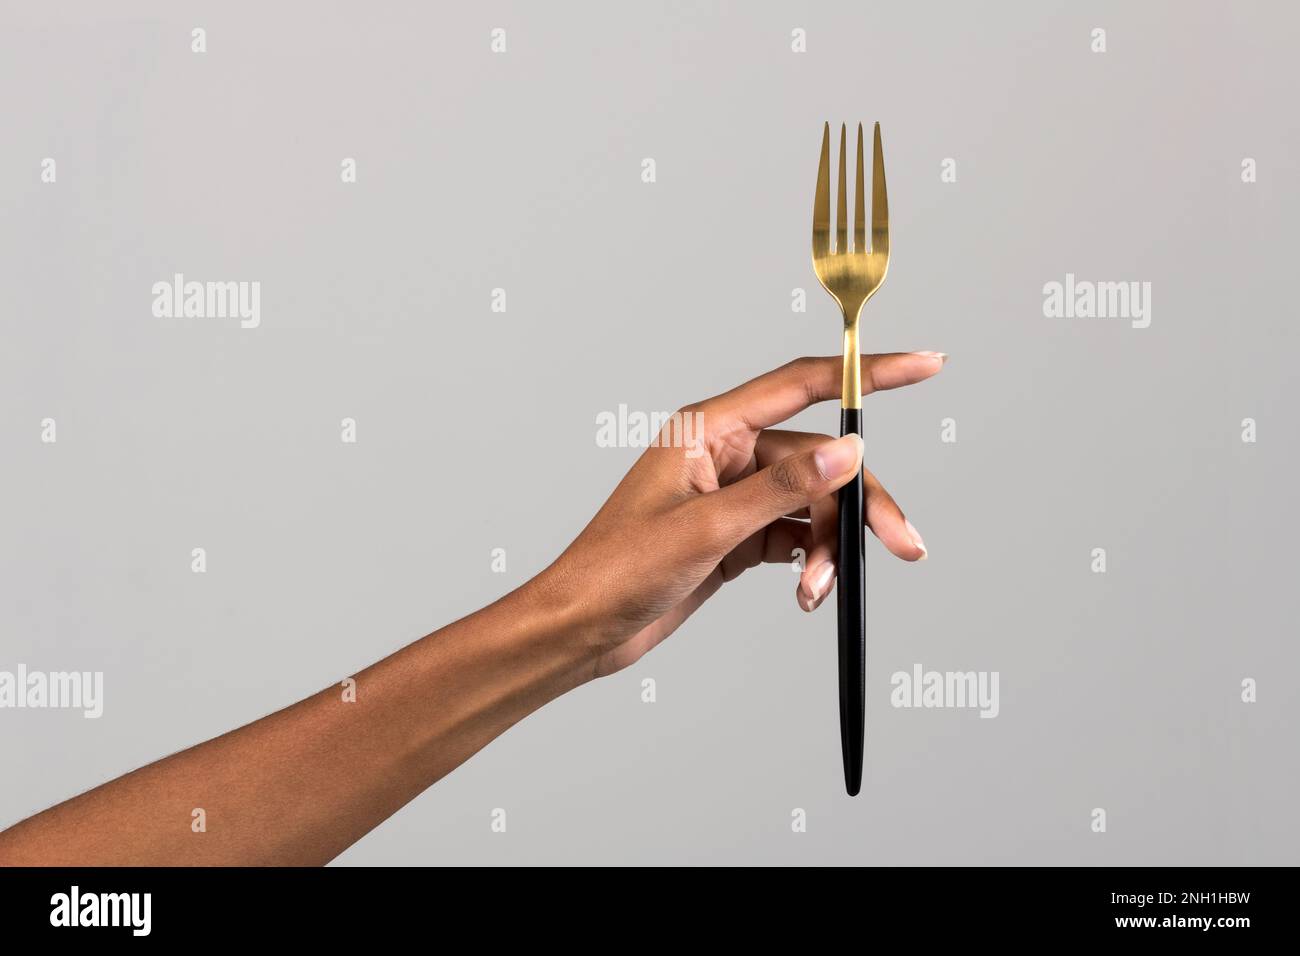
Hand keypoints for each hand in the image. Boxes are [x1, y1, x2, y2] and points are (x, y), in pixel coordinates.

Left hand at [537, 352, 945, 676]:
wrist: (581, 629)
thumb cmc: (617, 570)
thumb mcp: (706, 529)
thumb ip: (781, 488)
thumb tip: (847, 449)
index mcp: (707, 430)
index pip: (801, 384)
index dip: (868, 372)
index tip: (925, 364)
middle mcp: (724, 454)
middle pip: (819, 462)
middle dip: (858, 506)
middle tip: (902, 546)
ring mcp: (732, 495)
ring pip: (811, 504)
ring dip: (827, 547)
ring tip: (817, 591)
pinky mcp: (736, 534)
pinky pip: (794, 535)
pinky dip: (810, 562)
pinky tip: (807, 592)